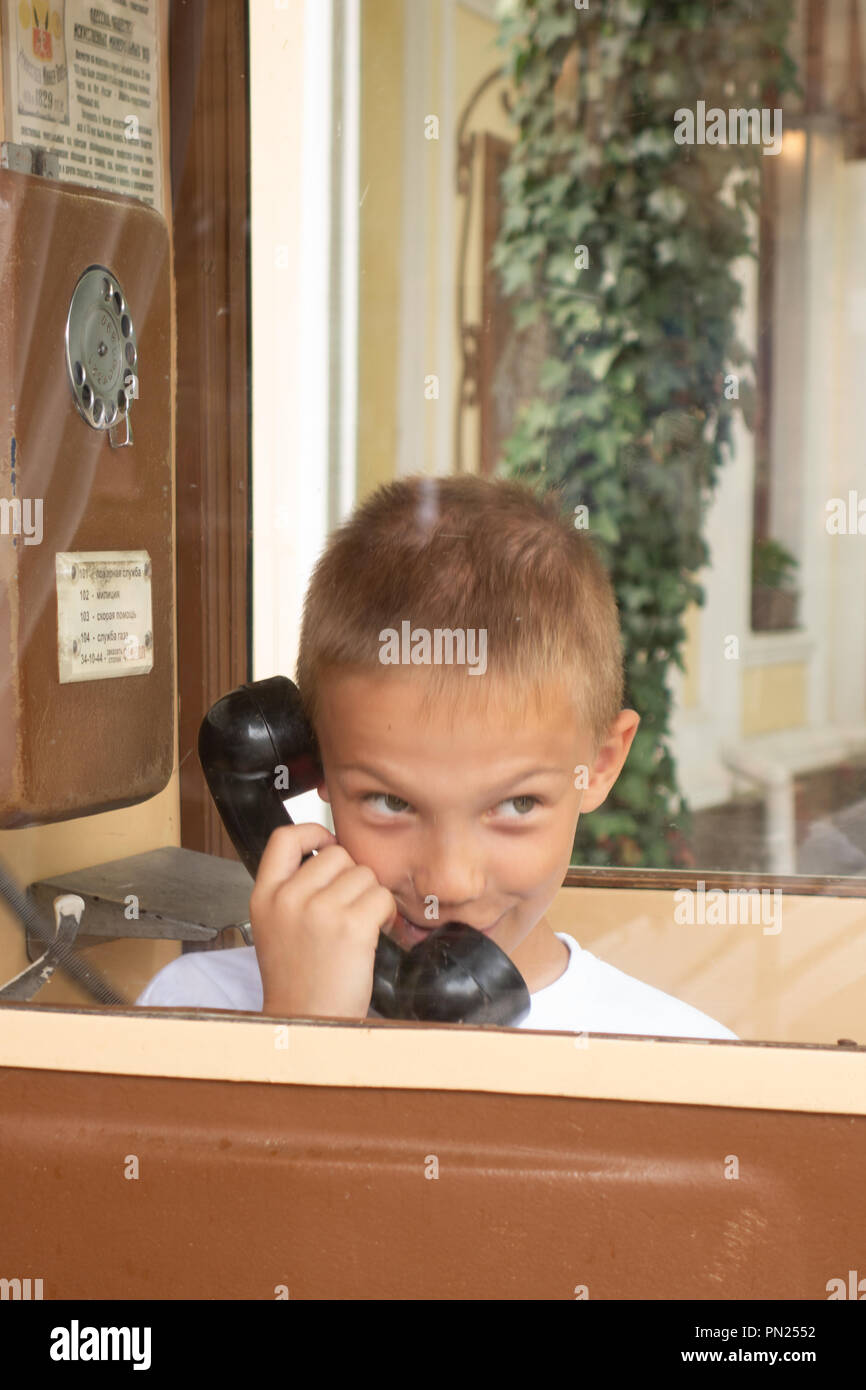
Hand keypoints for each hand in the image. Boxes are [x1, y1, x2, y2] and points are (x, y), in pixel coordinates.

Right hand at [249, 823, 395, 1018]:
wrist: (306, 1022)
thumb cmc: (298, 979)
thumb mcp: (275, 926)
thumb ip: (293, 889)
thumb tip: (332, 852)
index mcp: (264, 895)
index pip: (284, 837)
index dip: (313, 832)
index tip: (327, 843)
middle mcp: (288, 898)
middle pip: (337, 854)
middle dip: (351, 877)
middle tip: (349, 907)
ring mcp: (318, 910)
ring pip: (364, 874)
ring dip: (370, 897)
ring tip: (359, 925)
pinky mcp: (350, 926)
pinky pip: (382, 896)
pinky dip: (386, 914)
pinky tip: (374, 933)